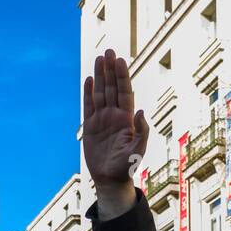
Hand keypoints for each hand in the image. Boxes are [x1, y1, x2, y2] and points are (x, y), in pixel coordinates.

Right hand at [83, 50, 147, 218]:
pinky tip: (88, 80)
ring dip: (100, 76)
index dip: (122, 76)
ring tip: (99, 59)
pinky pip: (88, 106)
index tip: (119, 60)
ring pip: (100, 93)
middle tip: (109, 51)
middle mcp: (115, 116)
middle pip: (112, 88)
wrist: (111, 179)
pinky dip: (88, 93)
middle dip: (111, 70)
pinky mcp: (90, 127)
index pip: (125, 92)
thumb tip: (142, 112)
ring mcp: (102, 120)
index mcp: (127, 119)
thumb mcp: (138, 152)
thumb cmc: (127, 168)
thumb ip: (142, 132)